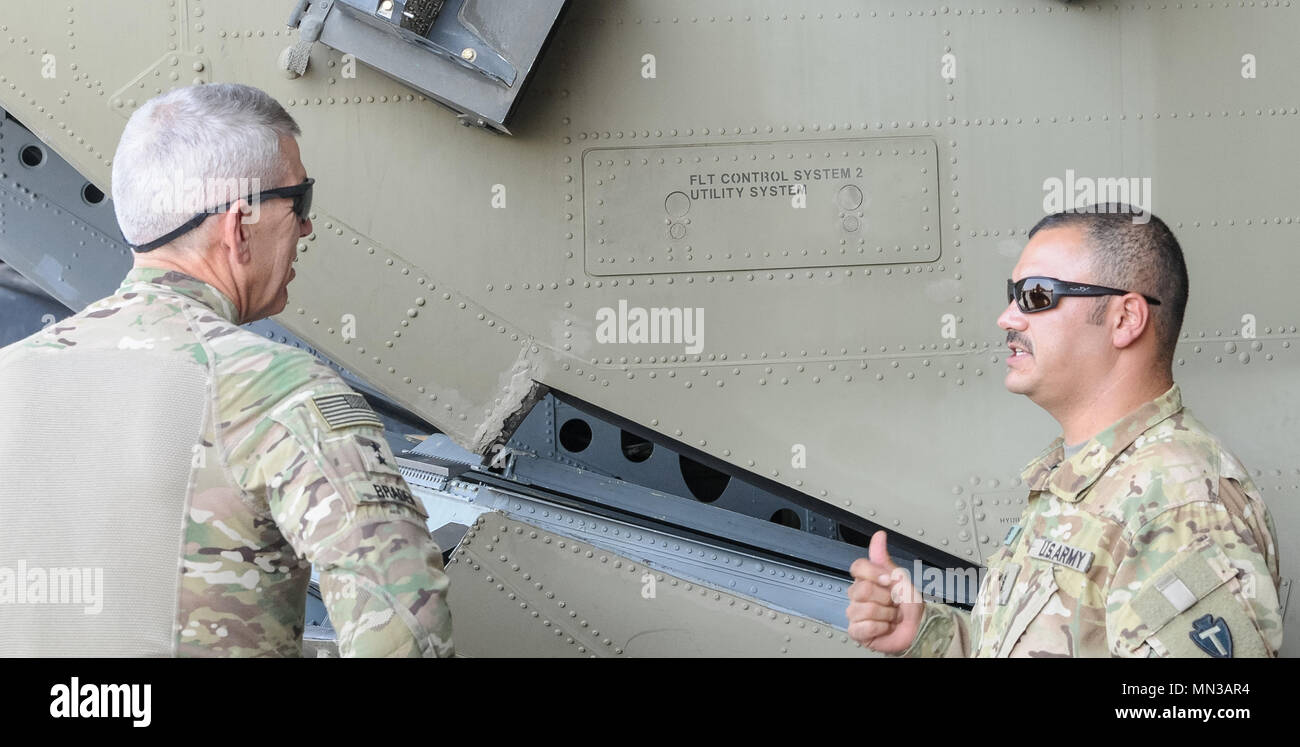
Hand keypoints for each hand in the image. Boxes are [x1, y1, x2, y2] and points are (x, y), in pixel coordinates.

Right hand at [846, 530, 924, 652]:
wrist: (919, 628)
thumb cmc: (909, 605)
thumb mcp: (900, 578)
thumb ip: (883, 558)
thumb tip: (878, 536)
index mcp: (866, 580)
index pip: (858, 568)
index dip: (874, 574)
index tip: (889, 580)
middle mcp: (858, 596)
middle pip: (863, 589)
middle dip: (886, 598)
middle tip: (893, 603)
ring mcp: (856, 614)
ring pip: (866, 610)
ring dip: (886, 615)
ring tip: (891, 617)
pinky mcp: (857, 631)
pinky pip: (864, 627)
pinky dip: (880, 628)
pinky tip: (884, 627)